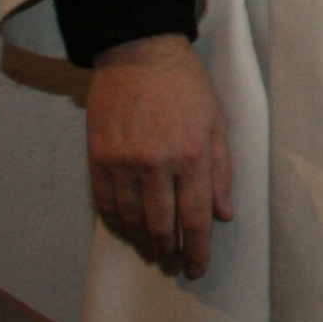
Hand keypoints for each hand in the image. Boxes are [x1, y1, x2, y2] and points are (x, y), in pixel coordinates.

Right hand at [86, 34, 233, 278]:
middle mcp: (156, 164)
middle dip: (169, 252)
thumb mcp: (217, 121)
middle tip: (173, 264)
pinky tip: (126, 230)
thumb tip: (224, 213)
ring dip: (142, 242)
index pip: (195, 218)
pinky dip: (117, 223)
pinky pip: (106, 203)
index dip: (196, 249)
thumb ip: (222, 170)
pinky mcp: (98, 158)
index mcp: (192, 155)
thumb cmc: (185, 85)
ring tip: (152, 251)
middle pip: (161, 225)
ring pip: (131, 220)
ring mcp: (123, 163)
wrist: (139, 54)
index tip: (195, 267)